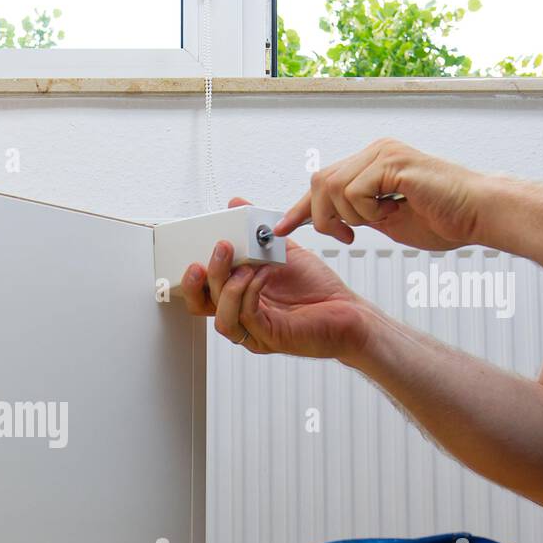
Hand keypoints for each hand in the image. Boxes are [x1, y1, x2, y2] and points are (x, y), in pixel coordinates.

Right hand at [182, 200, 379, 362]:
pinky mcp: (271, 336)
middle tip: (221, 248)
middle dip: (207, 276)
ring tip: (245, 263)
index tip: (198, 250)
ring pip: (222, 316)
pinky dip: (251, 292)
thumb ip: (257, 231)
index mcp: (240, 300)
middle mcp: (243, 318)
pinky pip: (248, 316)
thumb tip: (238, 205)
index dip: (193, 277)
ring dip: (228, 286)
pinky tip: (264, 273)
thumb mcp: (282, 251)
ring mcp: (255, 331)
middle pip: (205, 305)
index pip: (203, 294)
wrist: (349, 311)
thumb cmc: (319, 289)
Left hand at [274, 139, 486, 250]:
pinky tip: (393, 210)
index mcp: (373, 163)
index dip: (299, 209)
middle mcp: (375, 152)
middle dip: (323, 217)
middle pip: (319, 183)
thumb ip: (358, 214)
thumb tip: (329, 220)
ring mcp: (384, 153)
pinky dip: (367, 211)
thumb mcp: (387, 220)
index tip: (280, 228)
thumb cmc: (443, 219)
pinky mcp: (393, 161)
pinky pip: (354, 191)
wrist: (479, 215)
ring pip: (332, 189)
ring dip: (351, 216)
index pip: (323, 183)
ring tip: (382, 218)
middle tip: (349, 234)